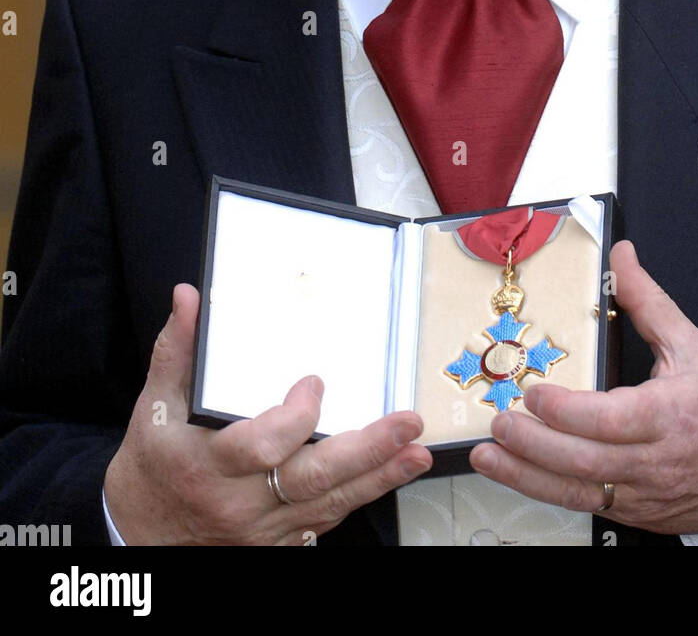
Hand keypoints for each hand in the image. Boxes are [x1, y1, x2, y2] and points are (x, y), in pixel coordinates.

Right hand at [104, 283, 432, 544]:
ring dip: (378, 476)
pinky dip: (361, 496)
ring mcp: (264, 528)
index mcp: (209, 465)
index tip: (315, 384)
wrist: (140, 533)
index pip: (261, 446)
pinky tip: (391, 473)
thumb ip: (178, 350)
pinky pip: (327, 519)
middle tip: (406, 425)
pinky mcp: (279, 540)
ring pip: (329, 503)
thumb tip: (190, 298)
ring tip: (416, 451)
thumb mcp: (156, 406)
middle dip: (366, 451)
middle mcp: (241, 502)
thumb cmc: (154, 465)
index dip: (295, 419)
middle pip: (311, 480)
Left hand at [469, 239, 697, 533]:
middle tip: (500, 422)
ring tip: (488, 456)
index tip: (535, 394)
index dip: (569, 412)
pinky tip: (513, 474)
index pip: (612, 420)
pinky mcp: (628, 511)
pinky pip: (581, 504)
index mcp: (669, 415)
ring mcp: (639, 492)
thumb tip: (621, 255)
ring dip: (526, 476)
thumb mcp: (691, 345)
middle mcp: (652, 460)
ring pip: (577, 491)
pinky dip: (542, 491)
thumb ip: (648, 301)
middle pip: (586, 460)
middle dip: (536, 445)